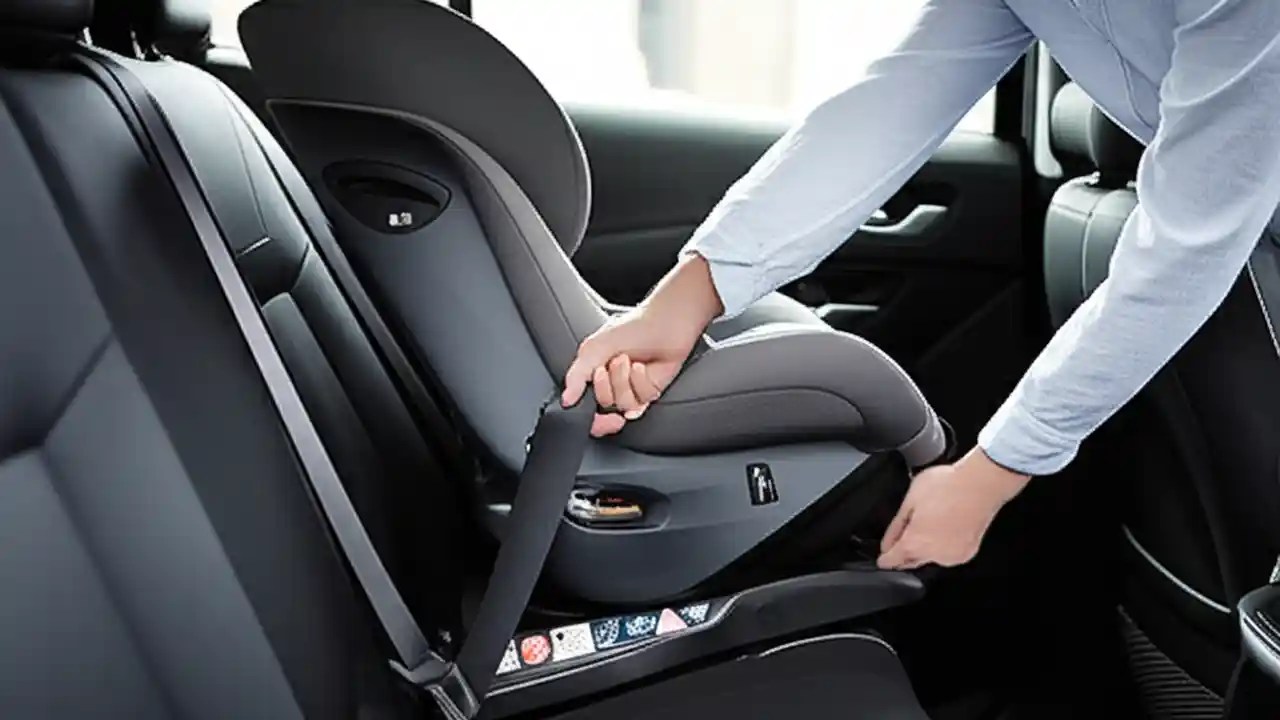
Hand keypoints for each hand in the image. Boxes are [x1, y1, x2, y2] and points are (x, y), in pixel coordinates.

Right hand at [562, 255, 723, 436]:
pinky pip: (642, 400)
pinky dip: (639, 382)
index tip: (584, 410)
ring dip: (622, 381)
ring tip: (626, 360)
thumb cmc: (630, 328)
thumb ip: (576, 376)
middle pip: (603, 406)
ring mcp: (633, 389)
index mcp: (595, 375)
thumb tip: (565, 399)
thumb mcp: (593, 349)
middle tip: (606, 367)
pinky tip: (641, 366)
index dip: (586, 415)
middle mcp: (613, 385)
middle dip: (605, 386)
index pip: (586, 406)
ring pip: (622, 405)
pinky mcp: (651, 392)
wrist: (663, 323)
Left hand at [876, 448, 1030, 569]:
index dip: (884, 558)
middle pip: (911, 561)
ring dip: (926, 547)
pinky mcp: (968, 552)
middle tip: (908, 529)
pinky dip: (944, 545)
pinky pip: (948, 554)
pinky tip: (946, 526)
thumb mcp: (910, 500)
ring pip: (931, 557)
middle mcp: (934, 555)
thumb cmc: (947, 486)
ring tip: (931, 521)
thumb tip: (887, 542)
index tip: (882, 556)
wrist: (981, 483)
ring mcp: (953, 556)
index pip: (891, 561)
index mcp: (915, 543)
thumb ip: (896, 526)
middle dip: (905, 550)